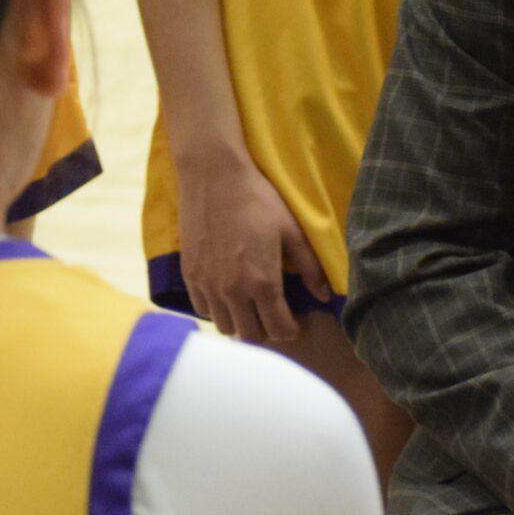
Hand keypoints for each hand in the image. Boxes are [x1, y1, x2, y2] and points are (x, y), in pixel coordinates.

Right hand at [174, 145, 333, 341]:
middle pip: (251, 336)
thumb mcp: (292, 231)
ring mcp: (208, 287)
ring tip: (251, 306)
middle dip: (267, 331)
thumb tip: (324, 295)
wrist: (214, 179)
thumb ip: (310, 267)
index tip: (294, 324)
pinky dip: (217, 310)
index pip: (278, 329)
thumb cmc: (258, 201)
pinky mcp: (189, 277)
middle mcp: (233, 292)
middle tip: (274, 315)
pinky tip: (228, 294)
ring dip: (241, 323)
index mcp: (262, 283)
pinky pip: (203, 311)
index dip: (290, 331)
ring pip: (225, 327)